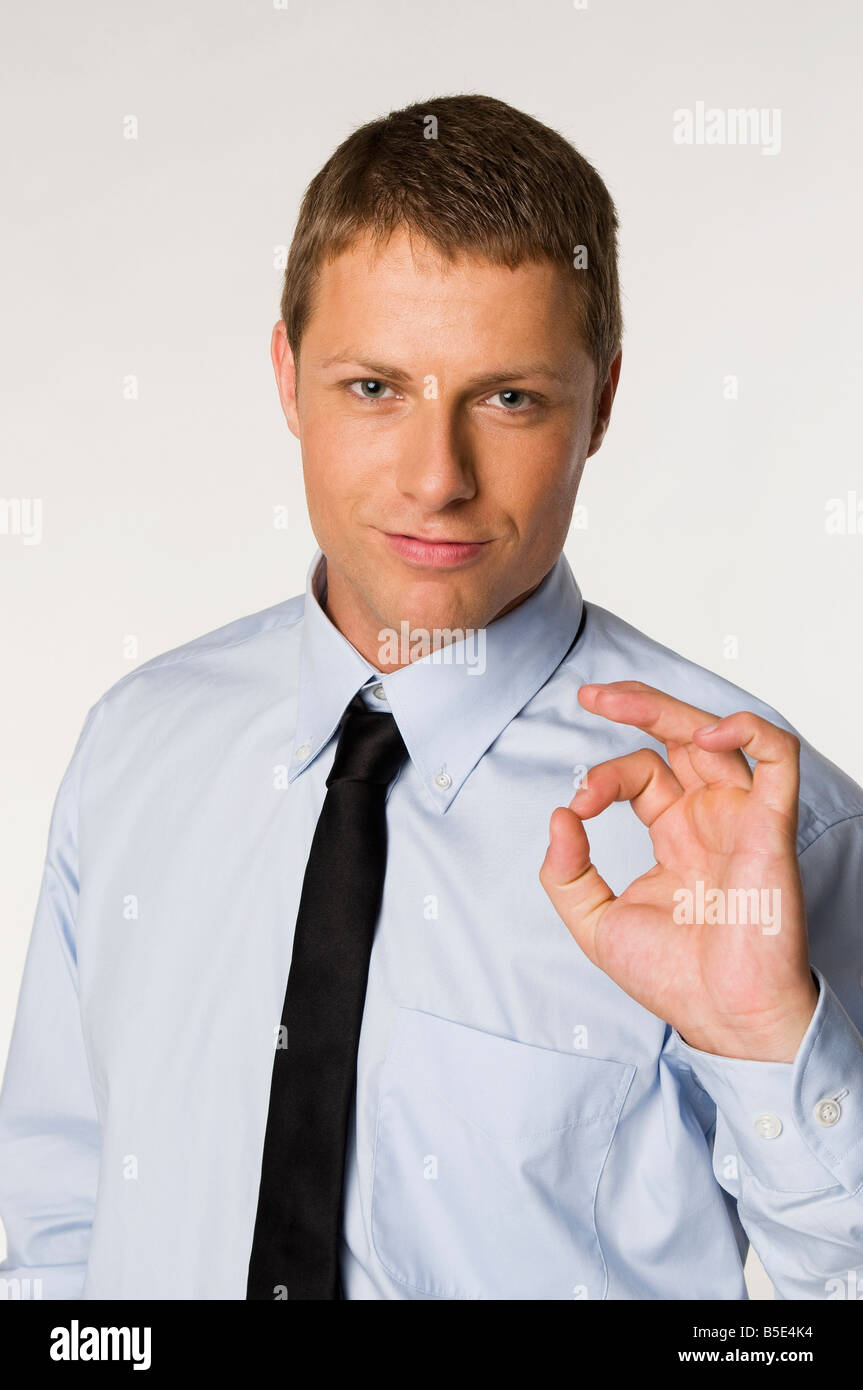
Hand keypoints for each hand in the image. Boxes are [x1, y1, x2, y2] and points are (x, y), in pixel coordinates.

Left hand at [539, 681, 817, 1061]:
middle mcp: (709, 817)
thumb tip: (559, 815)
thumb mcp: (594, 923)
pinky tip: (705, 734)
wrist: (723, 1018)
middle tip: (589, 694)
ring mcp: (740, 818)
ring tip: (617, 699)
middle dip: (634, 706)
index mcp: (675, 833)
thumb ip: (565, 872)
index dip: (602, 777)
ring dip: (668, 708)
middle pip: (677, 737)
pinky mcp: (770, 827)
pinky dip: (750, 731)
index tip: (576, 807)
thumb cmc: (673, 978)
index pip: (641, 773)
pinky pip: (779, 758)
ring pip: (718, 734)